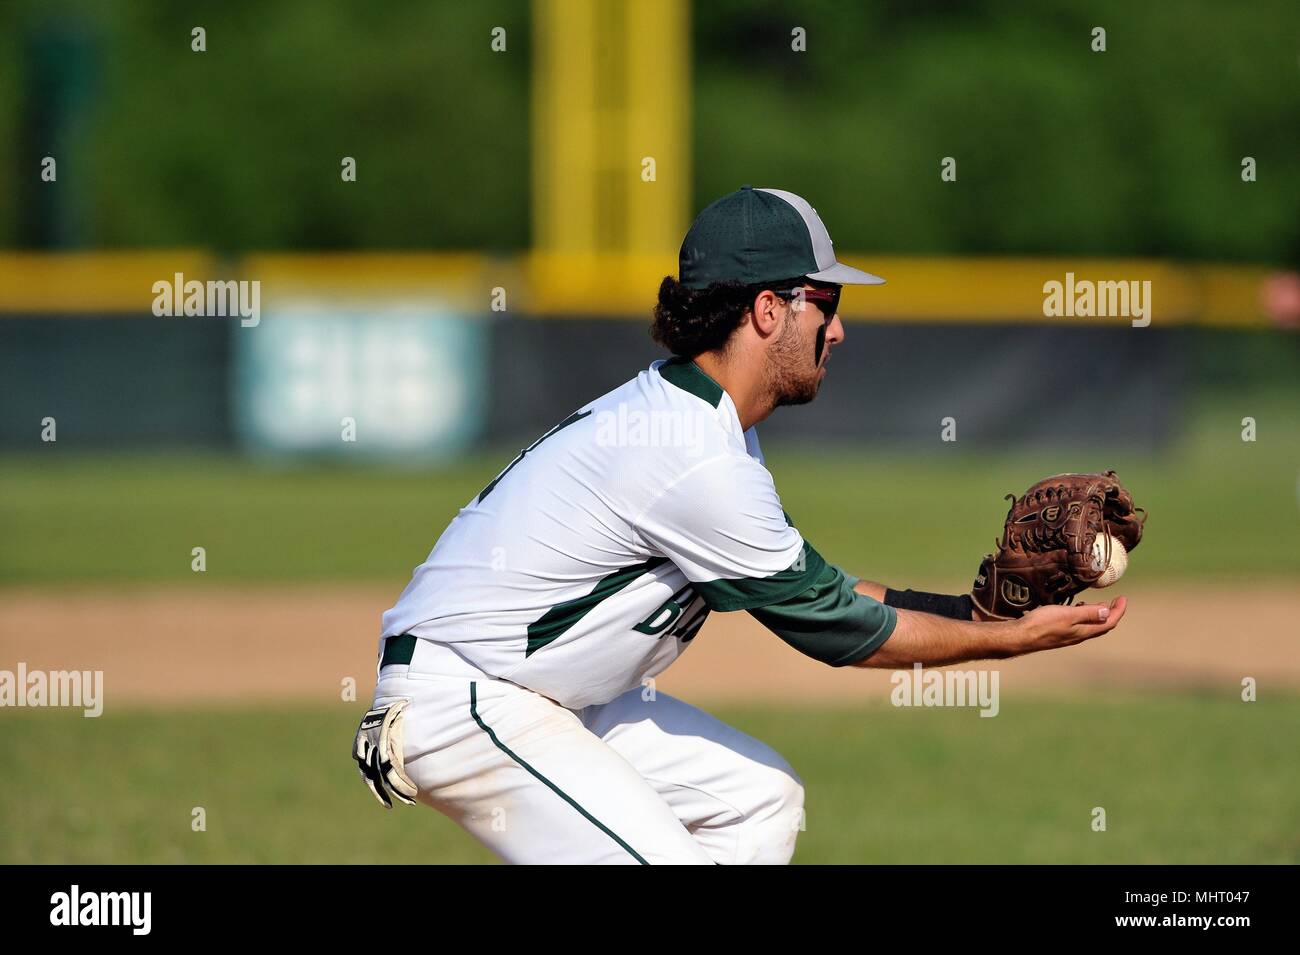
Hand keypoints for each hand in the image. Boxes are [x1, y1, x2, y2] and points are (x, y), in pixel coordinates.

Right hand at [1013, 596, 1127, 654]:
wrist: (1021, 637)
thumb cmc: (1042, 624)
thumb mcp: (1067, 615)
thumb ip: (1088, 613)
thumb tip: (1108, 612)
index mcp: (1083, 631)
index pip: (1108, 622)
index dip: (1118, 610)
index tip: (1123, 598)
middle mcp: (1078, 636)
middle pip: (1101, 626)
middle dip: (1111, 613)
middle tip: (1116, 601)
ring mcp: (1068, 636)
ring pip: (1090, 626)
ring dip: (1098, 615)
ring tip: (1099, 604)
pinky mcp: (1059, 634)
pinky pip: (1078, 626)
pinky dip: (1084, 616)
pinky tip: (1076, 609)